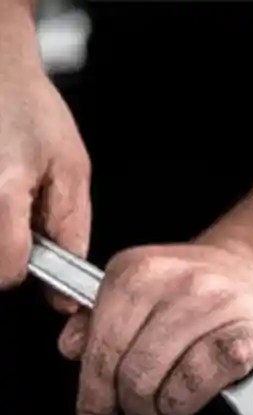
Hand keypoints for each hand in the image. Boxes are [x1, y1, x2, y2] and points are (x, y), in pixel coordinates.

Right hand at [0, 45, 90, 306]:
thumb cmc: (27, 108)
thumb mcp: (71, 168)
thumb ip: (70, 231)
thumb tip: (63, 295)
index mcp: (2, 192)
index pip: (7, 271)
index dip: (26, 269)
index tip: (33, 249)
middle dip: (4, 250)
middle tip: (15, 207)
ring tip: (5, 189)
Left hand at [59, 241, 252, 414]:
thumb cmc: (196, 292)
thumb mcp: (136, 292)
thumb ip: (97, 320)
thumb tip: (73, 348)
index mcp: (140, 270)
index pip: (103, 342)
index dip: (95, 386)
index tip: (96, 407)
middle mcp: (184, 282)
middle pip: (136, 366)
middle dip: (131, 402)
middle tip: (138, 409)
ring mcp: (225, 305)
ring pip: (174, 377)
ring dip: (166, 405)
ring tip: (168, 404)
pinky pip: (216, 374)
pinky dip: (200, 394)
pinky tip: (199, 394)